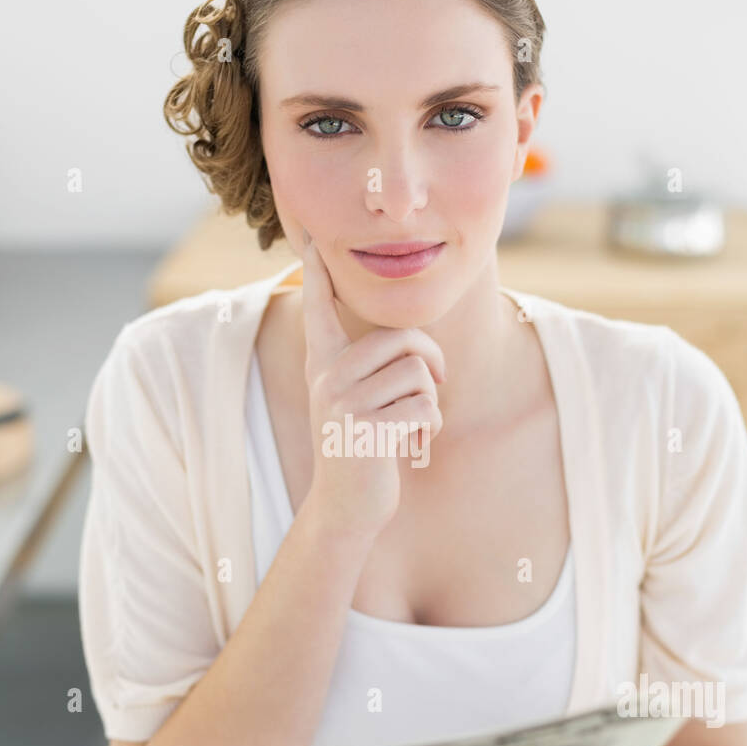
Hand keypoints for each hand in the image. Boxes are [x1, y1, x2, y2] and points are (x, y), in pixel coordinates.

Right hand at [300, 228, 446, 538]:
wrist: (347, 506)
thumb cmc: (363, 446)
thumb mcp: (358, 401)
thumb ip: (372, 370)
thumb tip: (416, 347)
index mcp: (324, 365)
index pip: (320, 309)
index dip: (317, 274)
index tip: (311, 239)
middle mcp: (327, 378)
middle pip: (404, 338)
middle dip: (432, 363)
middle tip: (435, 386)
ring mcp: (343, 405)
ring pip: (419, 375)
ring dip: (431, 403)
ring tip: (413, 425)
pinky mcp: (364, 432)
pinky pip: (425, 408)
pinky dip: (431, 428)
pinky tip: (413, 445)